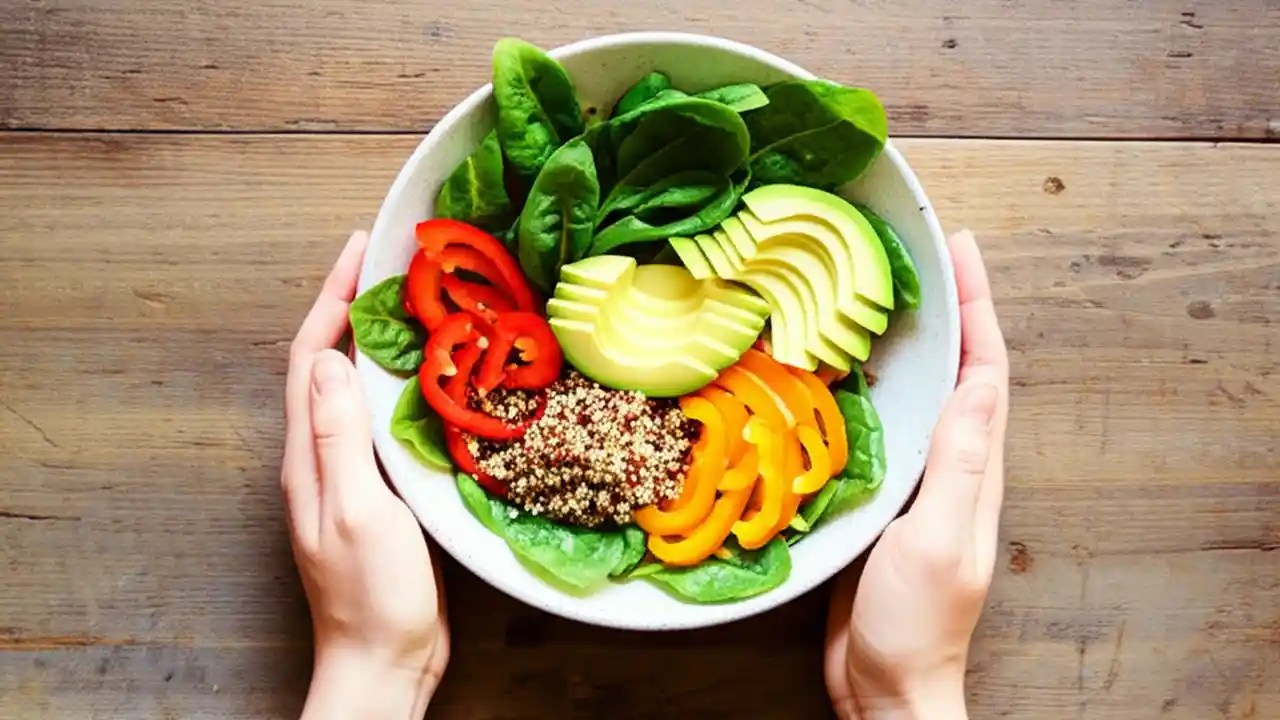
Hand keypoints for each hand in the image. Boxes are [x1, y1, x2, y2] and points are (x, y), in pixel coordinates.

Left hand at [282, 231, 449, 719]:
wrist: (384, 661)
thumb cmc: (372, 596)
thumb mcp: (355, 511)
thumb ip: (339, 438)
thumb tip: (329, 361)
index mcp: (308, 456)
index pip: (310, 359)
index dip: (330, 298)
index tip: (358, 249)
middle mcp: (320, 458)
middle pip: (326, 364)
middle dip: (349, 306)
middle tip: (388, 264)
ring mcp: (347, 475)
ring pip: (354, 390)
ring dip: (374, 340)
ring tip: (412, 304)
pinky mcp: (377, 492)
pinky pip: (380, 420)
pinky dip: (398, 384)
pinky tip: (431, 378)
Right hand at [824, 230, 1008, 719]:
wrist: (886, 686)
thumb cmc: (916, 623)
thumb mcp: (940, 538)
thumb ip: (961, 462)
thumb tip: (981, 380)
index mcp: (973, 470)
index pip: (984, 372)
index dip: (977, 309)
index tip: (960, 252)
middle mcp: (948, 466)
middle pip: (953, 372)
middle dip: (943, 310)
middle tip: (914, 255)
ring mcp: (911, 483)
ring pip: (911, 396)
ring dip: (902, 343)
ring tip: (870, 294)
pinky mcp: (874, 500)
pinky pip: (873, 430)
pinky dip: (860, 391)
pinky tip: (830, 373)